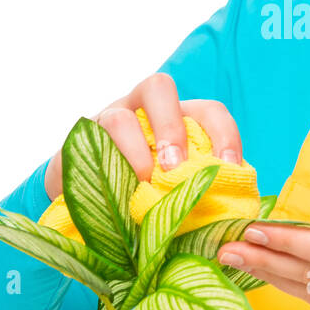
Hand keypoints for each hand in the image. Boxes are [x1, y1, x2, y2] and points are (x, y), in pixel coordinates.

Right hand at [44, 72, 242, 199]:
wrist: (92, 204)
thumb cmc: (147, 198)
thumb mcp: (176, 192)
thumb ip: (196, 194)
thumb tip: (223, 222)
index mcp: (178, 119)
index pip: (207, 111)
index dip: (224, 134)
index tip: (229, 167)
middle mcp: (141, 110)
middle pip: (158, 88)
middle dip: (170, 126)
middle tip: (176, 167)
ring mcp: (106, 121)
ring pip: (119, 117)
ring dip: (135, 151)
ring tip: (142, 181)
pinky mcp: (79, 143)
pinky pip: (87, 144)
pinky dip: (104, 166)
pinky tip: (113, 192)